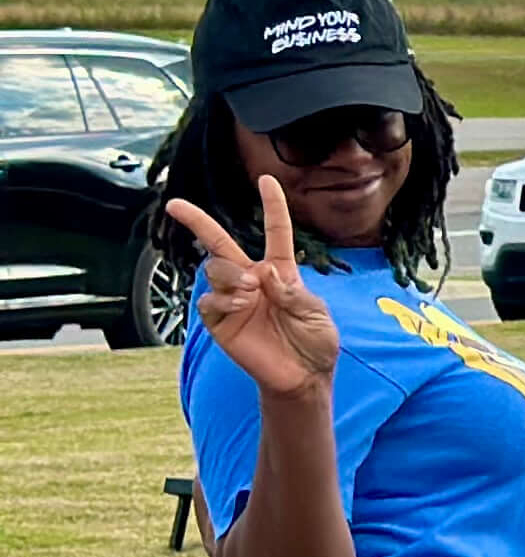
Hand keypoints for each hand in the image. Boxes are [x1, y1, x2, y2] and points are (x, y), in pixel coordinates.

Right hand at [165, 176, 339, 401]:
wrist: (303, 377)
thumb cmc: (315, 343)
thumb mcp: (316, 313)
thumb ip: (293, 292)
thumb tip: (266, 272)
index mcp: (281, 272)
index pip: (276, 232)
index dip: (272, 206)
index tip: (266, 179)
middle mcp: (252, 280)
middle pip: (219, 243)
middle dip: (196, 221)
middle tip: (175, 205)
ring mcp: (233, 299)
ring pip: (214, 269)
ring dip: (230, 274)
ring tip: (250, 291)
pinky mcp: (220, 321)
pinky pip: (208, 301)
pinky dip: (223, 298)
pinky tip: (240, 305)